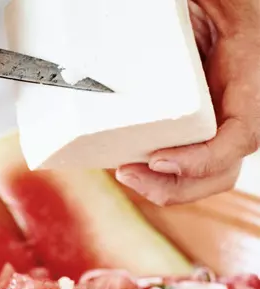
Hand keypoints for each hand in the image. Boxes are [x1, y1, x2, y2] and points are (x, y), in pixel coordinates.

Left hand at [116, 0, 259, 205]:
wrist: (202, 8)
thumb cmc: (215, 3)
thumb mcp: (217, 2)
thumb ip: (208, 8)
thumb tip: (170, 4)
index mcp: (248, 77)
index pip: (242, 136)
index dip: (205, 159)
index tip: (159, 160)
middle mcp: (236, 108)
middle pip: (221, 171)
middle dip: (175, 186)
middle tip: (128, 174)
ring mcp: (215, 122)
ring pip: (202, 177)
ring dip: (163, 187)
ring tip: (124, 173)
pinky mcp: (192, 129)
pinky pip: (183, 163)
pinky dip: (157, 175)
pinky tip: (128, 164)